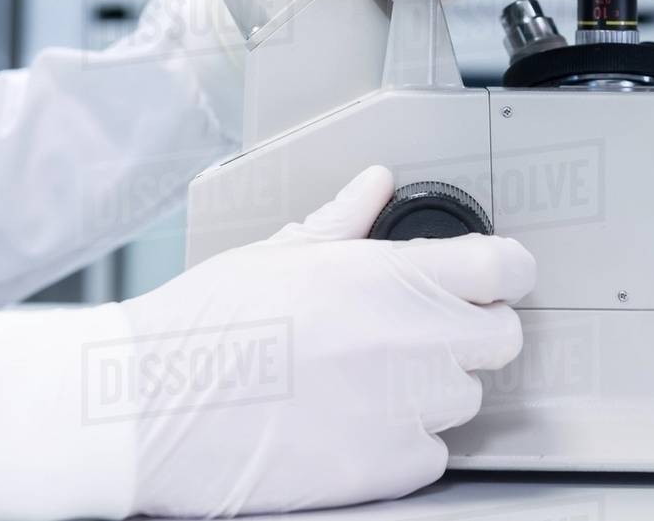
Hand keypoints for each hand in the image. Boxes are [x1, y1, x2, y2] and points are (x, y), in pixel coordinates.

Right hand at [124, 166, 534, 515]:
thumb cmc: (204, 327)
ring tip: (373, 381)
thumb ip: (343, 220)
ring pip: (467, 398)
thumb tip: (374, 184)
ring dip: (436, 389)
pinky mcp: (384, 468)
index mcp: (391, 276)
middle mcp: (413, 341)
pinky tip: (357, 424)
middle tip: (424, 331)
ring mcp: (404, 409)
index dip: (506, 271)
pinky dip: (407, 442)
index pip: (504, 268)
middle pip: (502, 338)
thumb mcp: (276, 255)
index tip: (496, 278)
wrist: (147, 410)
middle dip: (473, 331)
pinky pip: (432, 454)